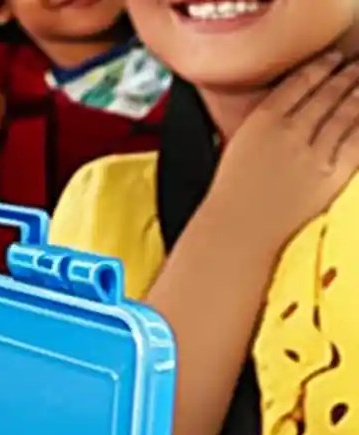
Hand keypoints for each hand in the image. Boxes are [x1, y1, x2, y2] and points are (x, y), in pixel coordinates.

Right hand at [204, 53, 358, 253]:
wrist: (238, 231)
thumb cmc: (231, 196)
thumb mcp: (237, 148)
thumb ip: (263, 125)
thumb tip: (287, 111)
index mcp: (261, 122)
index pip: (299, 82)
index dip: (321, 66)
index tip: (331, 59)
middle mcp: (290, 131)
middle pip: (327, 93)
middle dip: (346, 76)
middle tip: (356, 67)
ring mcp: (313, 153)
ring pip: (346, 112)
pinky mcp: (331, 174)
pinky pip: (357, 140)